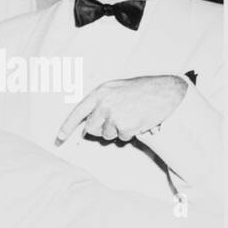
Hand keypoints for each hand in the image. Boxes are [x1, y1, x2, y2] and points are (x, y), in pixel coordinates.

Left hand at [57, 76, 188, 145]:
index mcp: (100, 92)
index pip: (78, 112)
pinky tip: (138, 122)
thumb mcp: (118, 88)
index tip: (59, 138)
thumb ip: (101, 102)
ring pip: (106, 135)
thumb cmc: (143, 90)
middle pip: (91, 128)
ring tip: (131, 118)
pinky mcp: (125, 125)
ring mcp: (114, 114)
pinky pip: (121, 138)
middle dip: (101, 130)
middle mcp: (104, 103)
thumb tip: (88, 123)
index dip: (67, 126)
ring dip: (117, 132)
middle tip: (117, 122)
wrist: (167, 91)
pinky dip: (129, 134)